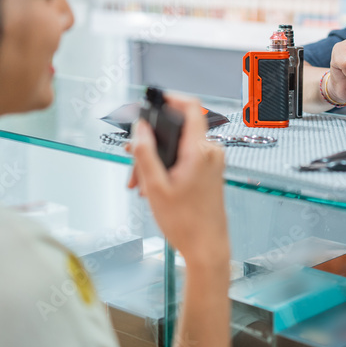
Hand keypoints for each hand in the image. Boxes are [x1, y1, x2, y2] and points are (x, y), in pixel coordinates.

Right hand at [127, 94, 227, 266]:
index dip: (171, 99)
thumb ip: (146, 154)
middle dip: (151, 144)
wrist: (207, 247)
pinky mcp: (210, 171)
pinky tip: (153, 186)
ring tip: (140, 183)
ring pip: (178, 147)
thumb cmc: (186, 223)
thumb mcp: (155, 187)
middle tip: (133, 161)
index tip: (153, 100)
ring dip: (156, 160)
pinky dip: (167, 167)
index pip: (191, 108)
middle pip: (177, 131)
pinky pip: (186, 158)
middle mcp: (211, 152)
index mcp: (200, 151)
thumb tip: (140, 129)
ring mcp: (212, 162)